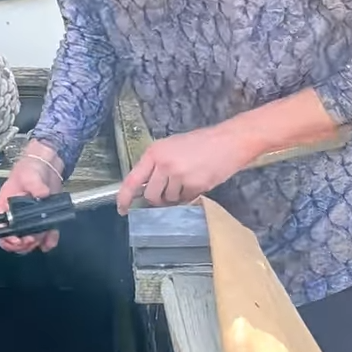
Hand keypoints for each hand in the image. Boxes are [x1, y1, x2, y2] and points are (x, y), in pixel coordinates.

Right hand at [0, 144, 65, 253]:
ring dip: (36, 242)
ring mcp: (29, 221)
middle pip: (14, 239)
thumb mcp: (30, 174)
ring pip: (29, 241)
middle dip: (23, 243)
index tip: (16, 238)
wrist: (47, 167)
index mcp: (4, 207)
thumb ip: (35, 185)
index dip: (6, 237)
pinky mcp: (43, 221)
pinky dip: (48, 241)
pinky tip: (50, 239)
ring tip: (42, 236)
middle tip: (31, 239)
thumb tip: (42, 194)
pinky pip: (44, 237)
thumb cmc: (30, 169)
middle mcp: (15, 217)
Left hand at [117, 122, 258, 214]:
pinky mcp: (195, 185)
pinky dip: (189, 195)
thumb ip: (155, 165)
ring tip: (187, 180)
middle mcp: (164, 164)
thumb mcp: (171, 146)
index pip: (132, 180)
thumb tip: (142, 187)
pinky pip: (185, 199)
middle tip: (168, 192)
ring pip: (168, 199)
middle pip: (150, 195)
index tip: (122, 209)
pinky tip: (197, 181)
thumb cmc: (200, 143)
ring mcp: (179, 175)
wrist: (228, 141)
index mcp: (154, 152)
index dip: (124, 197)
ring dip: (175, 196)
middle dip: (157, 199)